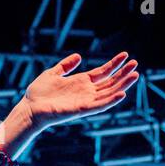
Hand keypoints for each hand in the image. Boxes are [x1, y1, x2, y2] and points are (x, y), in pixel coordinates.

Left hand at [19, 52, 139, 130]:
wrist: (29, 108)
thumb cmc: (38, 94)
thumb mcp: (52, 73)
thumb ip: (65, 65)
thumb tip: (78, 56)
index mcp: (81, 82)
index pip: (103, 72)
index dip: (114, 64)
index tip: (126, 55)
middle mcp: (85, 92)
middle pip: (109, 82)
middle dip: (123, 74)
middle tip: (136, 64)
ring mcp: (84, 101)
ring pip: (108, 93)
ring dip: (122, 85)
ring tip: (135, 75)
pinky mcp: (80, 110)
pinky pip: (99, 106)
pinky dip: (111, 100)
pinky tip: (122, 93)